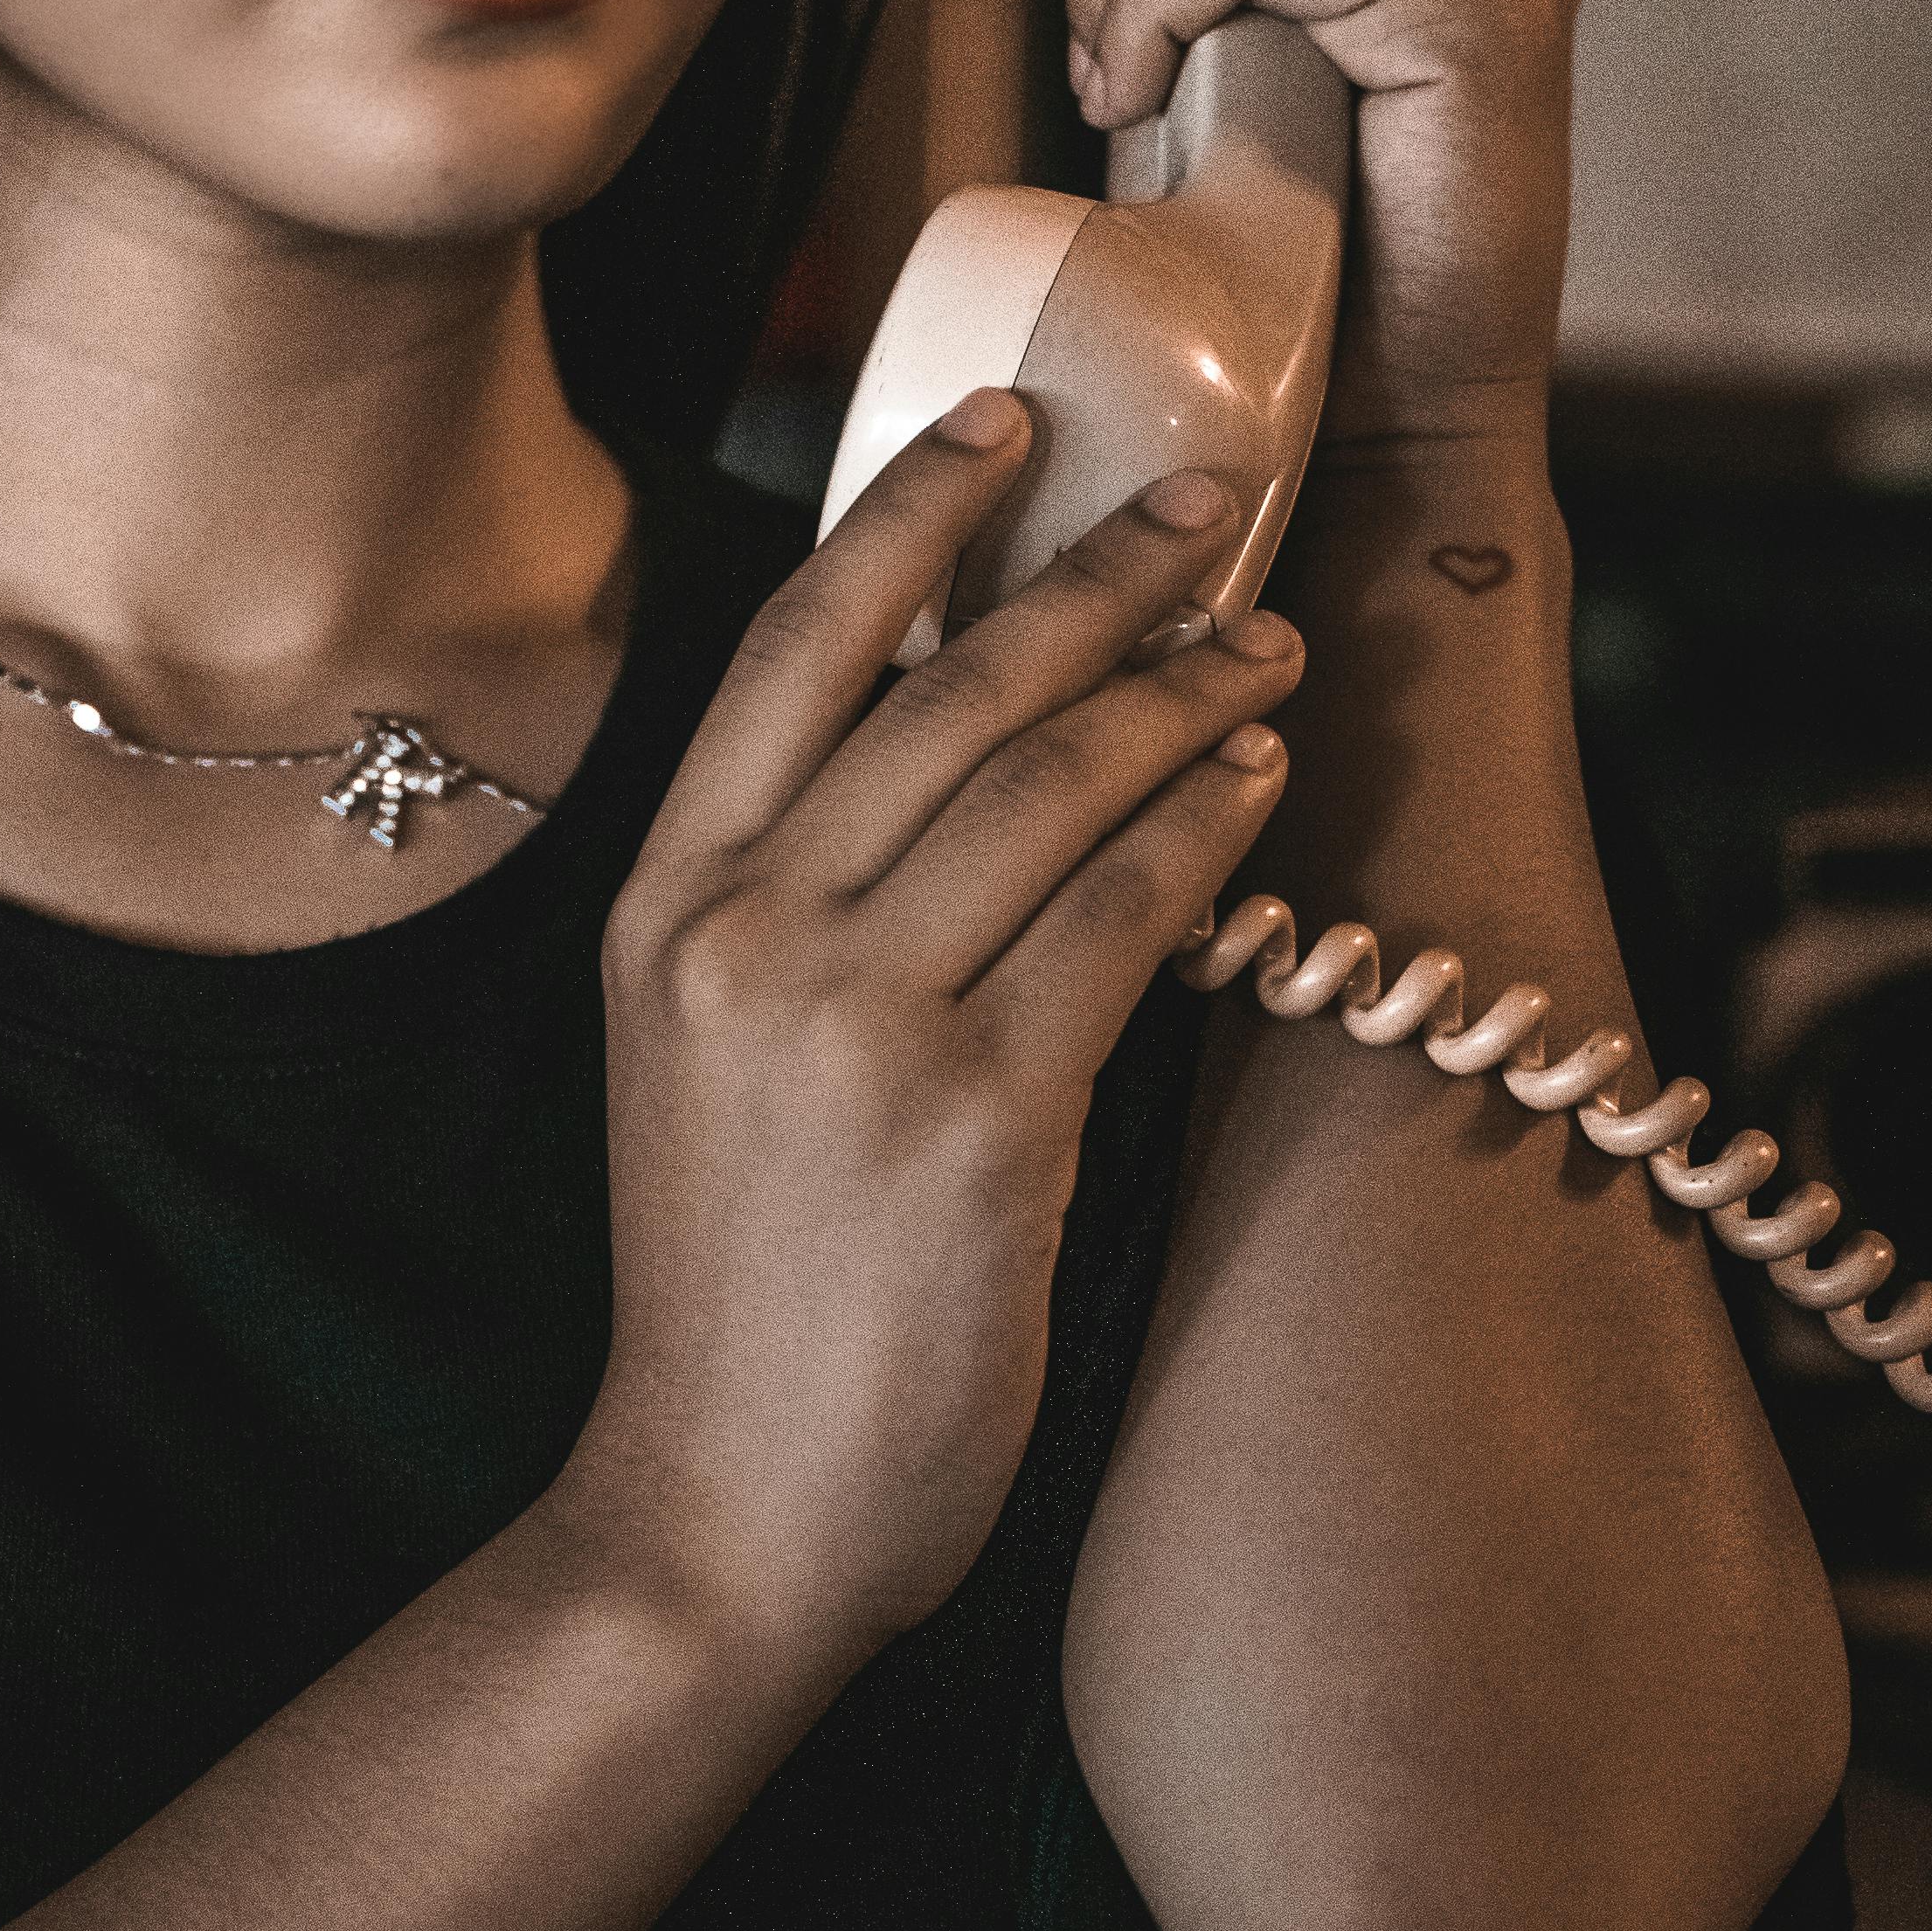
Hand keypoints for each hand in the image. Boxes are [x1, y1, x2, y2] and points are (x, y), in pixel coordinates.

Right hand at [584, 400, 1297, 1674]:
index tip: (1006, 420)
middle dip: (1096, 573)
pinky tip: (1256, 784)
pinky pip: (1121, 922)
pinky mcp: (975, 1125)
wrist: (721, 1510)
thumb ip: (797, 907)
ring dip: (1180, 692)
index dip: (908, 514)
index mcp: (665, 909)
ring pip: (1051, 788)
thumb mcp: (700, 1061)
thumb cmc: (738, 1292)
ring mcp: (856, 1026)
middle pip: (948, 692)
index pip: (794, 653)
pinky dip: (1204, 832)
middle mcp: (747, 940)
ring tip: (1266, 642)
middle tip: (1210, 500)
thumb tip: (966, 749)